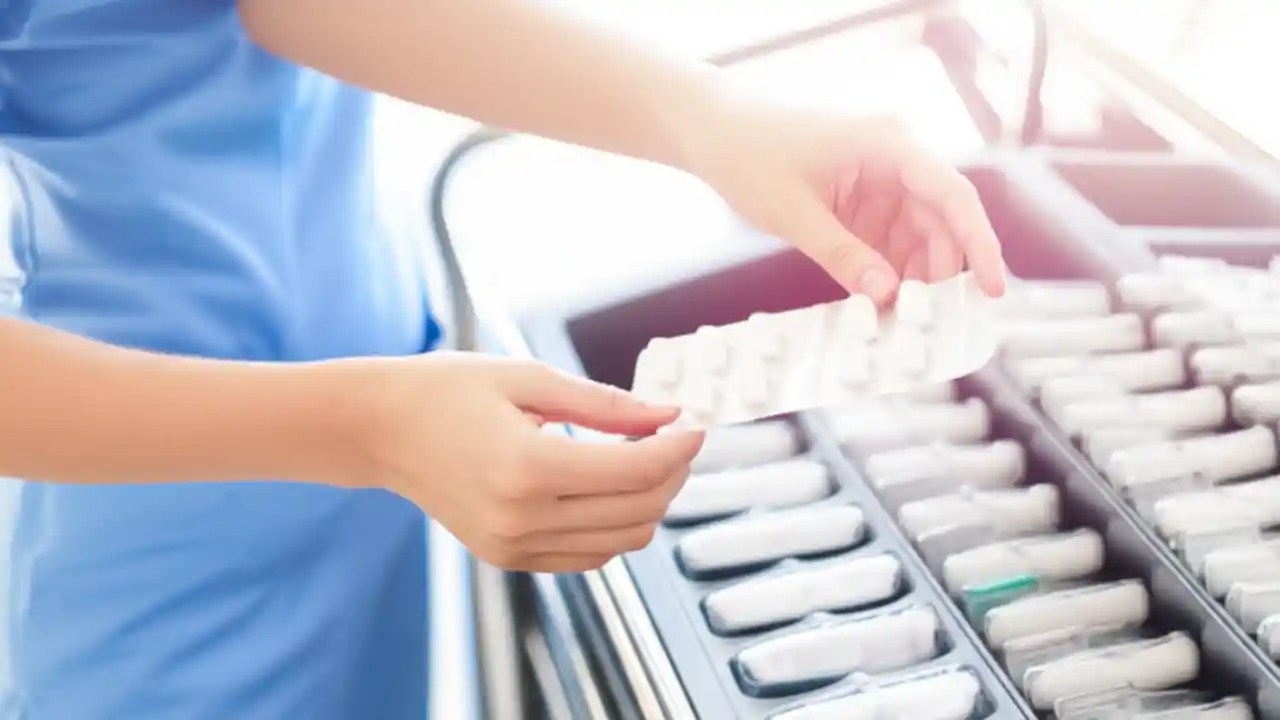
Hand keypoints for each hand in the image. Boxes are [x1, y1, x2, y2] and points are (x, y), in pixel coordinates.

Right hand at [335, 352, 702, 572]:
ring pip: (620, 542)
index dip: (678, 448)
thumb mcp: (528, 379)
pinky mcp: (508, 558)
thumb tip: (666, 414)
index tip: (696, 424)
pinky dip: (614, 526)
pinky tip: (611, 486)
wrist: (380, 429)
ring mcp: (514, 546)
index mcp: (527, 468)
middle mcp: (522, 518)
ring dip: (649, 503)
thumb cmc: (447, 390)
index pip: (636, 471)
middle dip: (672, 473)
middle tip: (676, 436)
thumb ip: (605, 403)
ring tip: (647, 458)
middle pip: (638, 511)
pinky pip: (587, 556)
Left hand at [684, 87, 1005, 304]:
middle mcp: (895, 158)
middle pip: (942, 221)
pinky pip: (891, 238)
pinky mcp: (862, 198)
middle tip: (934, 323)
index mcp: (889, 144)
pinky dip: (889, 271)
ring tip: (904, 321)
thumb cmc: (749, 153)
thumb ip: (844, 256)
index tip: (994, 288)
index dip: (981, 244)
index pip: (954, 196)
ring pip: (919, 235)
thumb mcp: (795, 213)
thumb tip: (889, 297)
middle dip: (941, 273)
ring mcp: (880, 178)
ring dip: (915, 276)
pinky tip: (882, 302)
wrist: (713, 130)